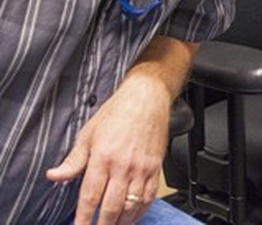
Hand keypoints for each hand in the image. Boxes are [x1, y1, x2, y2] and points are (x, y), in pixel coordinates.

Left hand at [46, 74, 171, 224]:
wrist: (147, 99)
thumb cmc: (118, 113)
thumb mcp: (88, 134)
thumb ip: (73, 161)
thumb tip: (54, 175)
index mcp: (103, 158)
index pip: (89, 197)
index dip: (83, 218)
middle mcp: (123, 166)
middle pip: (111, 207)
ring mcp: (142, 169)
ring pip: (131, 206)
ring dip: (121, 223)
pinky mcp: (155, 168)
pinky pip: (148, 197)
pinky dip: (140, 211)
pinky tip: (132, 216)